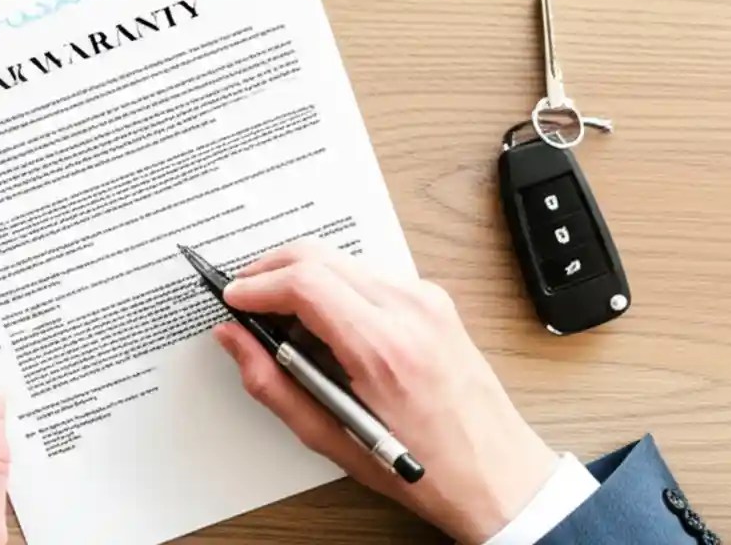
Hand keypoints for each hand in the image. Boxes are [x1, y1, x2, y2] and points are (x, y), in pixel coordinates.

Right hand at [215, 241, 556, 543]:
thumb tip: (236, 341)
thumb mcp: (331, 438)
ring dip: (302, 278)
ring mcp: (426, 300)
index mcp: (383, 349)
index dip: (257, 285)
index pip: (305, 282)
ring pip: (341, 260)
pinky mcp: (434, 301)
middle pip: (319, 257)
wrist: (497, 474)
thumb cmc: (426, 467)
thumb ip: (272, 384)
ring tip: (281, 319)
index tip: (233, 298)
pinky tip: (323, 323)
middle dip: (271, 270)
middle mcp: (409, 311)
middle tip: (245, 299)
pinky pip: (368, 274)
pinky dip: (334, 286)